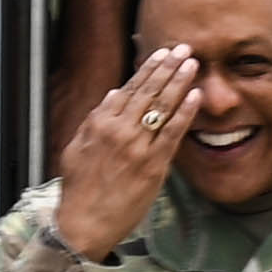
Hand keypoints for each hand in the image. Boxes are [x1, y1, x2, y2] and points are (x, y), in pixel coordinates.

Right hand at [54, 47, 200, 255]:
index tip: (161, 54)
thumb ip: (94, 120)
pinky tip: (195, 95)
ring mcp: (138, 148)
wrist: (84, 223)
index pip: (129, 89)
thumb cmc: (79, 188)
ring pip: (162, 107)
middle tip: (183, 48)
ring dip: (178, 82)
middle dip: (167, 67)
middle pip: (148, 92)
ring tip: (192, 63)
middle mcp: (119, 131)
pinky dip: (185, 112)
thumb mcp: (76, 149)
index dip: (147, 69)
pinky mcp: (153, 167)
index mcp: (99, 124)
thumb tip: (114, 94)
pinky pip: (173, 134)